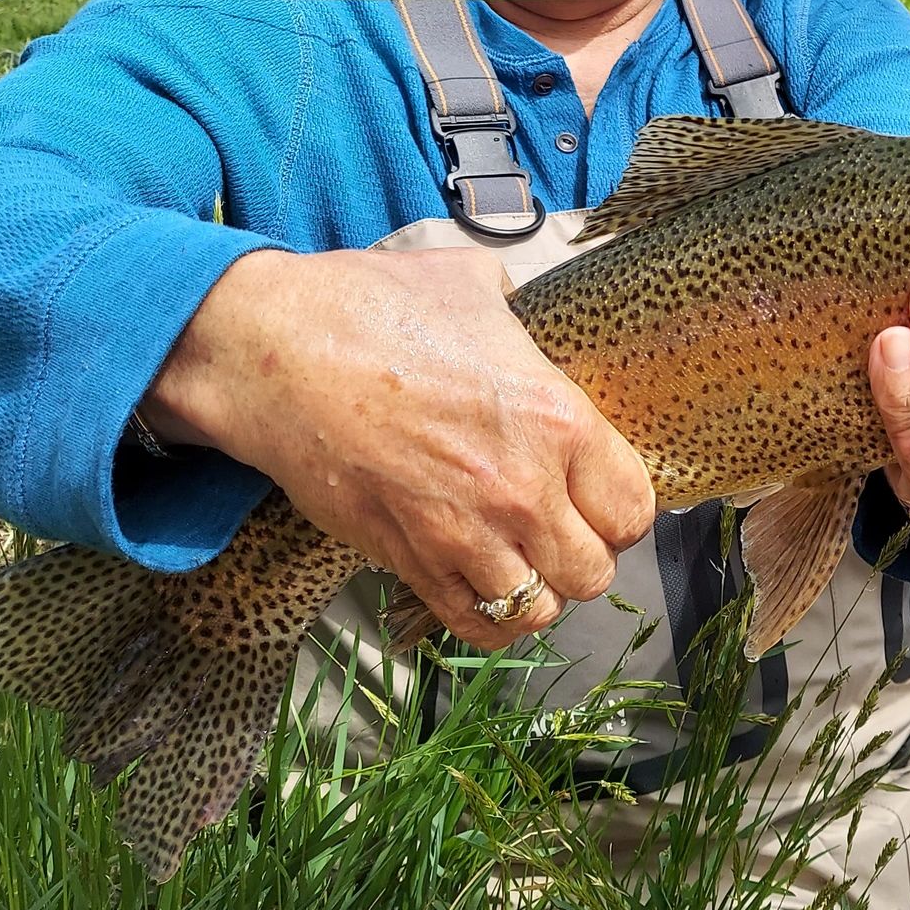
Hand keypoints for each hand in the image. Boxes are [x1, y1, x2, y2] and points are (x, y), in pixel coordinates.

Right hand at [139, 245, 655, 646]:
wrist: (276, 352)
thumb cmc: (370, 307)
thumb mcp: (471, 284)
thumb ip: (516, 311)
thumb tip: (520, 311)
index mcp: (558, 418)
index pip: (634, 507)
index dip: (618, 508)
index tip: (596, 497)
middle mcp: (524, 487)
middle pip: (594, 571)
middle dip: (580, 554)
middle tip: (554, 528)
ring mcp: (465, 533)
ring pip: (539, 609)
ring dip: (533, 589)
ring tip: (515, 557)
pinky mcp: (409, 561)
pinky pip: (474, 625)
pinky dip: (484, 617)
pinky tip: (478, 585)